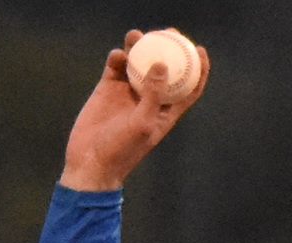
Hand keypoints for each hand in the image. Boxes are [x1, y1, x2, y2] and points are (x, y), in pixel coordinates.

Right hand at [60, 29, 210, 191]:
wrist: (91, 161)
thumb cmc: (122, 149)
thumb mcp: (142, 123)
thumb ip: (153, 95)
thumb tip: (162, 64)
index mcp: (166, 111)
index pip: (189, 87)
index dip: (199, 68)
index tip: (200, 49)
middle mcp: (150, 99)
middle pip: (165, 68)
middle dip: (169, 48)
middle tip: (167, 32)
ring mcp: (129, 92)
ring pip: (139, 62)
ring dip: (139, 47)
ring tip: (136, 35)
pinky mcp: (108, 88)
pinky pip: (116, 67)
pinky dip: (118, 57)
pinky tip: (118, 54)